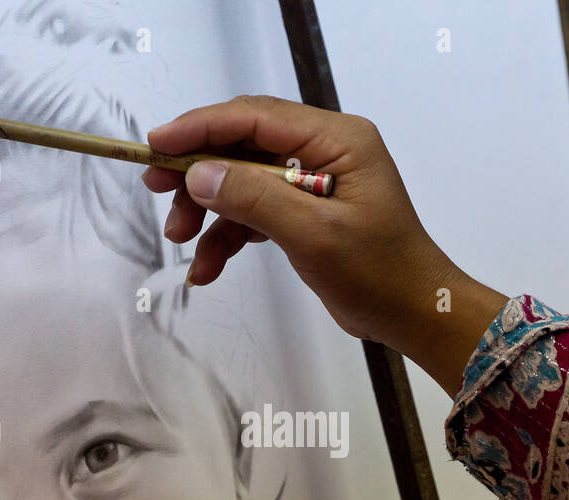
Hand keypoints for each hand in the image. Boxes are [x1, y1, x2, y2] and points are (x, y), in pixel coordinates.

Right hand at [142, 95, 506, 394]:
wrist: (413, 314)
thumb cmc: (380, 273)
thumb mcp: (314, 235)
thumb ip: (254, 198)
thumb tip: (198, 174)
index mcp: (336, 139)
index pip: (255, 117)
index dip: (201, 127)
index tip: (156, 144)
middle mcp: (324, 150)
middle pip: (242, 144)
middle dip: (198, 171)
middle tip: (155, 190)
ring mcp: (313, 181)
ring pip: (241, 181)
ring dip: (208, 211)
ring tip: (181, 242)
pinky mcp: (305, 213)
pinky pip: (254, 213)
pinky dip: (227, 237)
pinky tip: (207, 268)